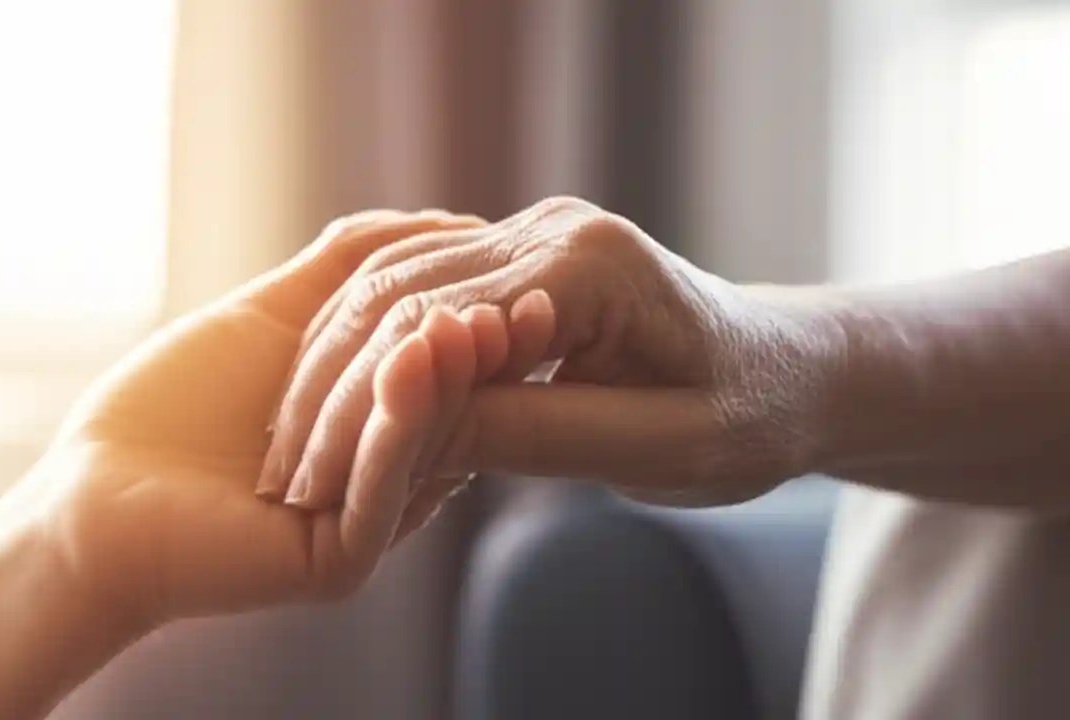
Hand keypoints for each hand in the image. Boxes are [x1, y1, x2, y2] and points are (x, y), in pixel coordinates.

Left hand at [0, 210, 487, 629]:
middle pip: (442, 406)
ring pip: (422, 446)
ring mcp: (364, 520)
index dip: (467, 312)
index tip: (510, 265)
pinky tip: (418, 362)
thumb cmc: (168, 407)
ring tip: (478, 320)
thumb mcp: (268, 317)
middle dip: (476, 351)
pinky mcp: (341, 561)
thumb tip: (435, 221)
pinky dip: (402, 425)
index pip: (433, 363)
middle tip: (529, 300)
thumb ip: (344, 270)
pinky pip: (383, 490)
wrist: (92, 500)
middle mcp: (378, 474)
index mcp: (369, 423)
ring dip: (451, 381)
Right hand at [259, 196, 845, 516]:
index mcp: (590, 265)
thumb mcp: (661, 446)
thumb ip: (542, 431)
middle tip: (282, 474)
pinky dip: (368, 342)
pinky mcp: (520, 254)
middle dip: (333, 386)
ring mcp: (533, 233)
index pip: (442, 325)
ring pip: (394, 283)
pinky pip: (419, 284)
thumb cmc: (746, 417)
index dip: (369, 406)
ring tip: (292, 446)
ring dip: (335, 362)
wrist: (787, 372)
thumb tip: (419, 430)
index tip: (315, 482)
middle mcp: (551, 229)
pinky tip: (333, 399)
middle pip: (401, 295)